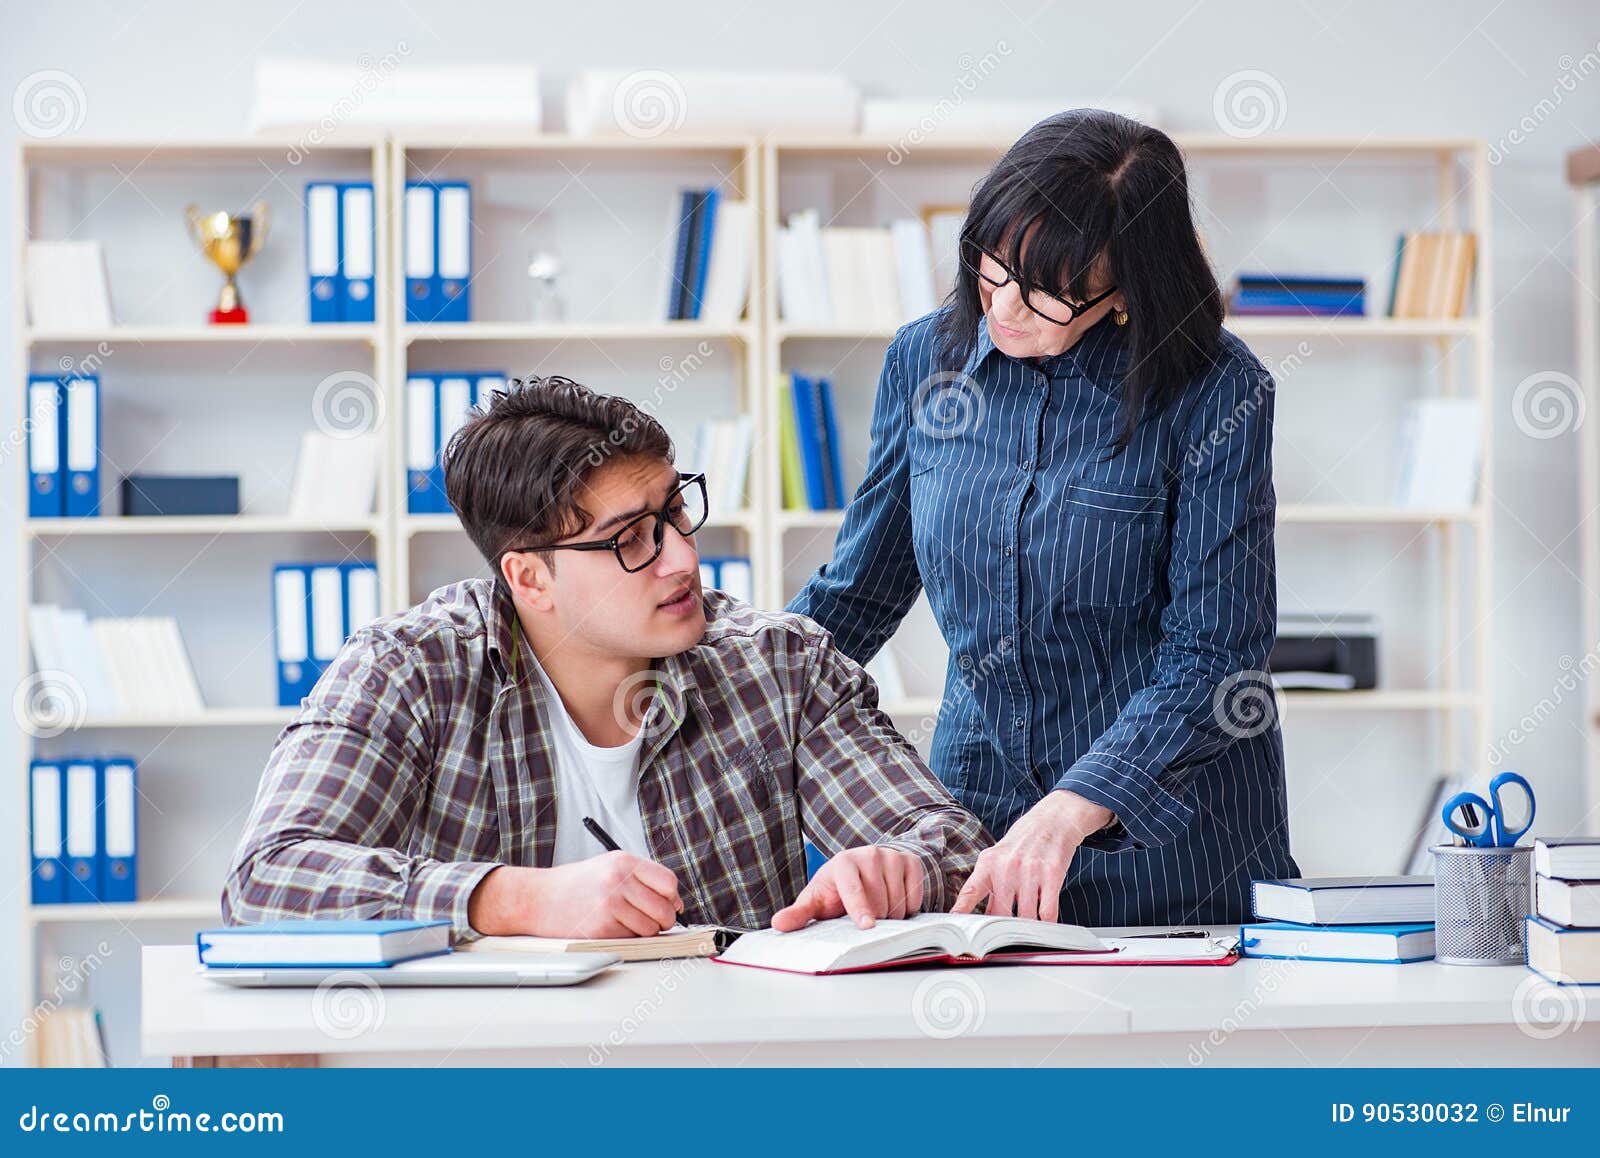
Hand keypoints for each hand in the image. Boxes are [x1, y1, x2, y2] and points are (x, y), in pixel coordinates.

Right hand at [468, 852, 682, 937]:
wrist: (537, 899)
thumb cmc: (574, 885)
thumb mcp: (607, 866)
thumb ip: (638, 877)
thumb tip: (672, 900)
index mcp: (623, 862)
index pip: (668, 882)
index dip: (672, 898)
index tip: (670, 905)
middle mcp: (618, 881)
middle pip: (664, 908)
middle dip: (663, 920)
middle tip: (653, 922)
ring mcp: (610, 905)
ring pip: (650, 929)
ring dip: (644, 932)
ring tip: (626, 924)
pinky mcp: (601, 928)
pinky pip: (630, 940)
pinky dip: (626, 939)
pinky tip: (612, 929)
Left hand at [770, 845, 925, 931]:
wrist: (862, 868)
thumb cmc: (836, 889)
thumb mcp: (816, 900)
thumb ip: (799, 914)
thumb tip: (778, 924)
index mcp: (842, 863)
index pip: (853, 889)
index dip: (860, 908)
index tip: (867, 925)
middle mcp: (868, 854)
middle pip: (879, 901)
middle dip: (875, 918)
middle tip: (864, 916)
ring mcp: (891, 855)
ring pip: (898, 901)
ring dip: (891, 915)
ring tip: (878, 909)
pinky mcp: (910, 861)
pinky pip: (916, 895)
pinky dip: (908, 907)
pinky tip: (894, 901)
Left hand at [951, 790, 1112, 921]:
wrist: (1051, 821)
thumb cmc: (1021, 844)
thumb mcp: (997, 858)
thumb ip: (987, 886)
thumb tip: (976, 918)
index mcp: (988, 864)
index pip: (970, 892)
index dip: (961, 912)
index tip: (956, 931)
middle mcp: (1007, 867)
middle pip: (999, 913)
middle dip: (1000, 931)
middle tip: (1001, 940)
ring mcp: (1030, 871)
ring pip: (1025, 917)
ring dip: (1026, 928)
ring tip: (1026, 931)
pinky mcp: (1052, 875)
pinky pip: (1048, 912)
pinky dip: (1046, 924)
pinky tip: (1044, 925)